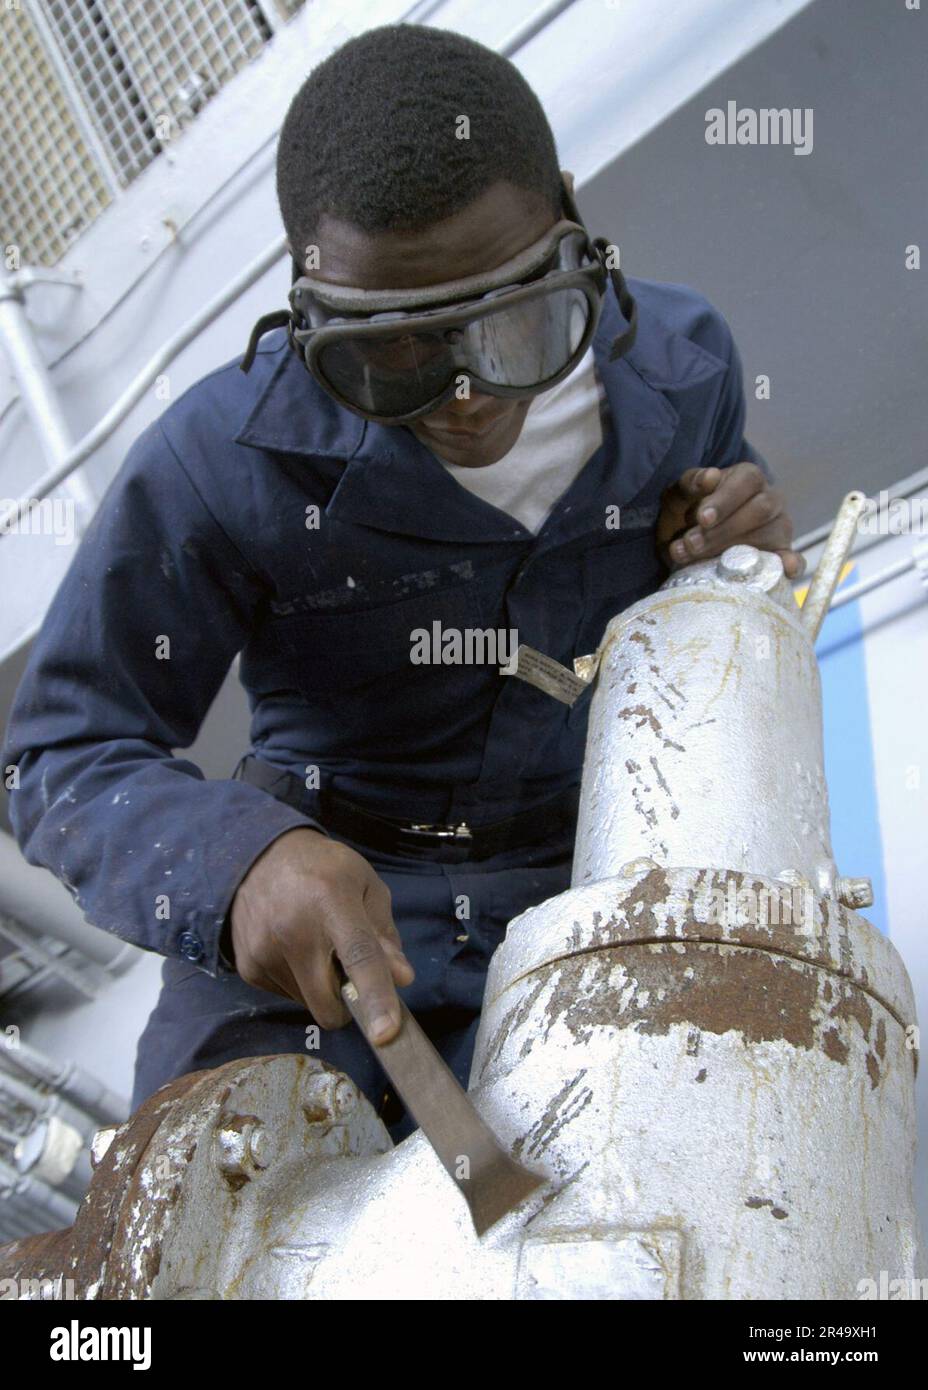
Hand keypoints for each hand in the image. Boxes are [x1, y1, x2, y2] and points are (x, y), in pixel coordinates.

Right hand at [229, 827, 413, 1043]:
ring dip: (320, 988)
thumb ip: (385, 933)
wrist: (256, 857)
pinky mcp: (247, 968)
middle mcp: (293, 930)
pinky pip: (287, 996)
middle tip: (349, 971)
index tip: (386, 1034)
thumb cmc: (323, 870)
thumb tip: (401, 979)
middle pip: (328, 1003)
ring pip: (309, 1004)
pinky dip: (299, 982)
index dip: (376, 997)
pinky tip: (292, 948)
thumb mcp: (365, 886)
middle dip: (348, 1003)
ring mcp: (264, 952)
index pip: (358, 956)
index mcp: (332, 902)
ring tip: (314, 946)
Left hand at [656, 463, 804, 577]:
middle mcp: (770, 500)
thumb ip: (693, 482)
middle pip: (760, 510)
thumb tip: (710, 476)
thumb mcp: (683, 493)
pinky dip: (792, 564)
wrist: (690, 535)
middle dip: (724, 531)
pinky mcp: (780, 552)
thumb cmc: (690, 508)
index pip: (747, 481)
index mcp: (748, 478)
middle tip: (693, 544)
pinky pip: (794, 558)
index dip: (725, 500)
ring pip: (772, 535)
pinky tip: (787, 571)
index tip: (702, 519)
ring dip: (735, 551)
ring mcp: (778, 527)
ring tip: (701, 561)